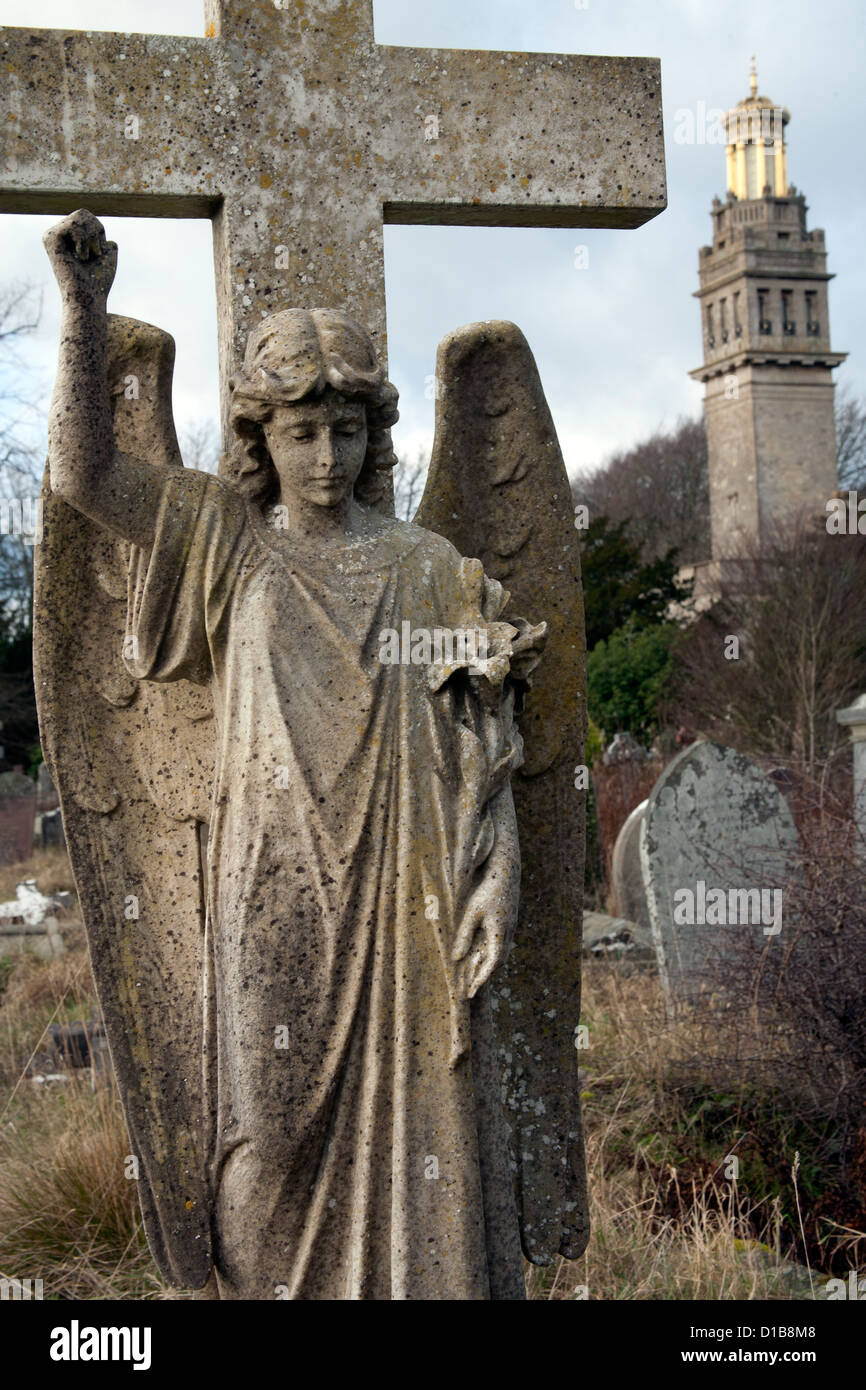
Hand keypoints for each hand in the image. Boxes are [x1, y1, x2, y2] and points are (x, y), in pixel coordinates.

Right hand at [43, 209, 116, 303]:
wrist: (88, 299)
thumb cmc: (98, 281)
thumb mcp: (106, 253)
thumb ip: (102, 236)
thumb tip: (95, 226)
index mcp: (67, 238)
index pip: (86, 217)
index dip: (99, 232)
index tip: (96, 254)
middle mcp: (56, 234)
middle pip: (83, 213)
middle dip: (96, 233)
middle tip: (93, 255)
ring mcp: (51, 235)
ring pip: (80, 217)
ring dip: (92, 239)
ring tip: (86, 257)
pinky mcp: (49, 238)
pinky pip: (73, 224)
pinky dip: (84, 241)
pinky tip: (79, 257)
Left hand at [452, 876, 516, 999]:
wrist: (505, 872)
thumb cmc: (486, 891)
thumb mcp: (471, 913)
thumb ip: (464, 936)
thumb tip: (455, 958)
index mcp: (499, 933)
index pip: (492, 964)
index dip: (481, 980)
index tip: (471, 992)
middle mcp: (508, 932)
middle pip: (498, 961)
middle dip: (485, 975)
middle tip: (471, 988)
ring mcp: (510, 926)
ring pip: (501, 952)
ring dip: (489, 965)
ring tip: (475, 974)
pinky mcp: (509, 920)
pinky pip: (502, 943)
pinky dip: (492, 953)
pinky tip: (482, 952)